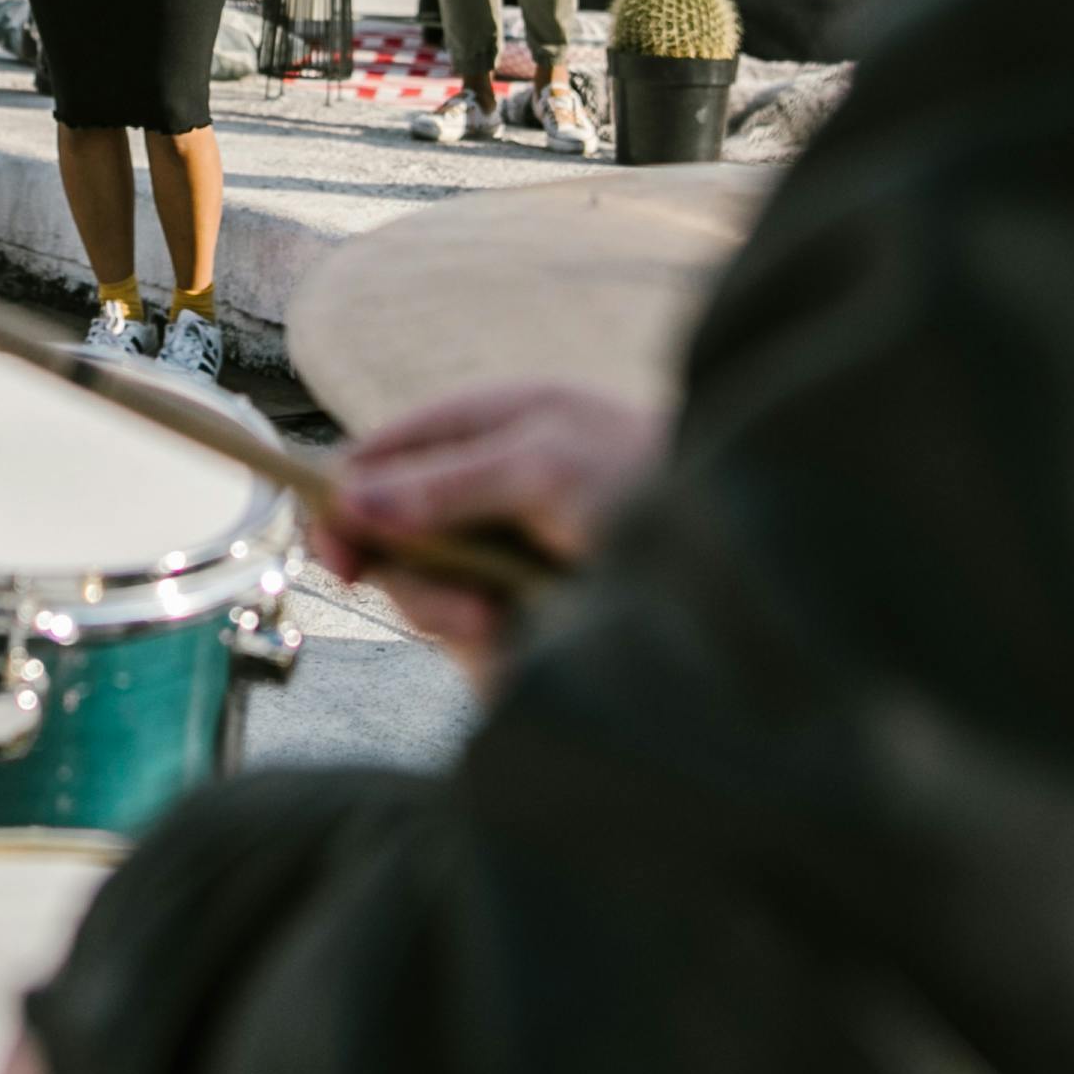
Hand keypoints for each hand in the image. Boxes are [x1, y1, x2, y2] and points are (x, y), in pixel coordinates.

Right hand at [317, 379, 658, 687]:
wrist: (735, 559)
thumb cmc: (651, 481)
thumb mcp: (545, 467)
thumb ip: (448, 484)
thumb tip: (349, 502)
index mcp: (483, 427)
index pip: (378, 457)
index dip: (344, 502)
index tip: (337, 556)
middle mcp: (481, 488)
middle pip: (390, 536)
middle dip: (418, 578)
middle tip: (467, 612)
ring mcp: (498, 552)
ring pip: (426, 592)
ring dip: (453, 615)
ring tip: (508, 627)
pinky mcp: (517, 612)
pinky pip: (468, 637)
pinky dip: (489, 647)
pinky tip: (531, 641)